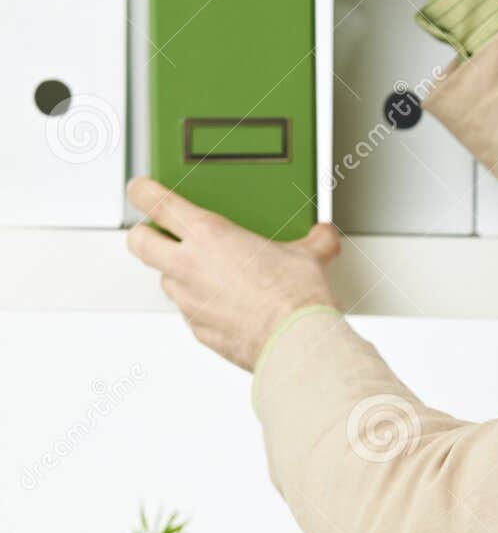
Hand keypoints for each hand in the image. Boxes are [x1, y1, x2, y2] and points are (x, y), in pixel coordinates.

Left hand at [125, 177, 340, 371]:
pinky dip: (201, 306)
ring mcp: (189, 301)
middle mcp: (189, 266)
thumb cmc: (295, 296)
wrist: (294, 342)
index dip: (142, 192)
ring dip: (177, 274)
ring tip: (207, 273)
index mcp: (209, 234)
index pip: (155, 203)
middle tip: (158, 233)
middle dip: (144, 235)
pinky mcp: (197, 329)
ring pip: (164, 280)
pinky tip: (227, 306)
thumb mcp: (307, 256)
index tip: (142, 190)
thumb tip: (323, 238)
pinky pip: (189, 312)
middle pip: (139, 242)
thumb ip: (311, 242)